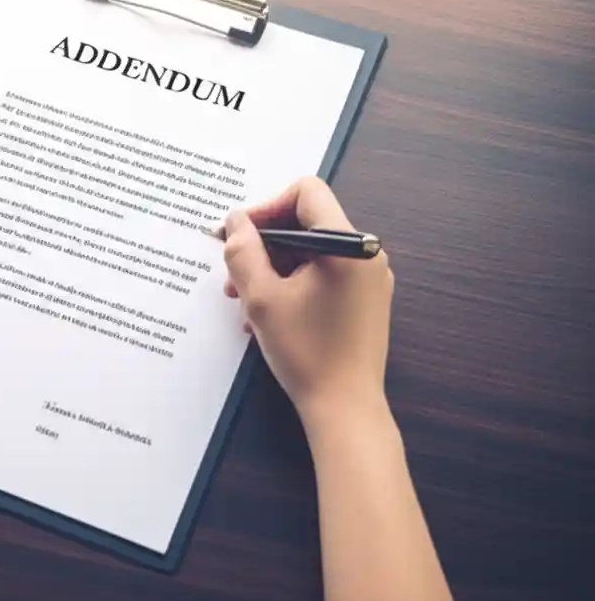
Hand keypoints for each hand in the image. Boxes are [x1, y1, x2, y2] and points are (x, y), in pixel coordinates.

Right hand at [222, 177, 394, 430]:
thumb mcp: (261, 298)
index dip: (266, 207)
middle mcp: (365, 254)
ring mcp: (369, 278)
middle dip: (264, 244)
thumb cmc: (305, 352)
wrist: (345, 408)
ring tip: (243, 299)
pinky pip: (324, 275)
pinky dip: (293, 284)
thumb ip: (243, 251)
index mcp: (347, 245)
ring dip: (273, 268)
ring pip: (312, 252)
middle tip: (232, 274)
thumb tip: (234, 221)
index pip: (306, 192)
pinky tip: (267, 314)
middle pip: (306, 223)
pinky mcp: (366, 300)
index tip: (239, 236)